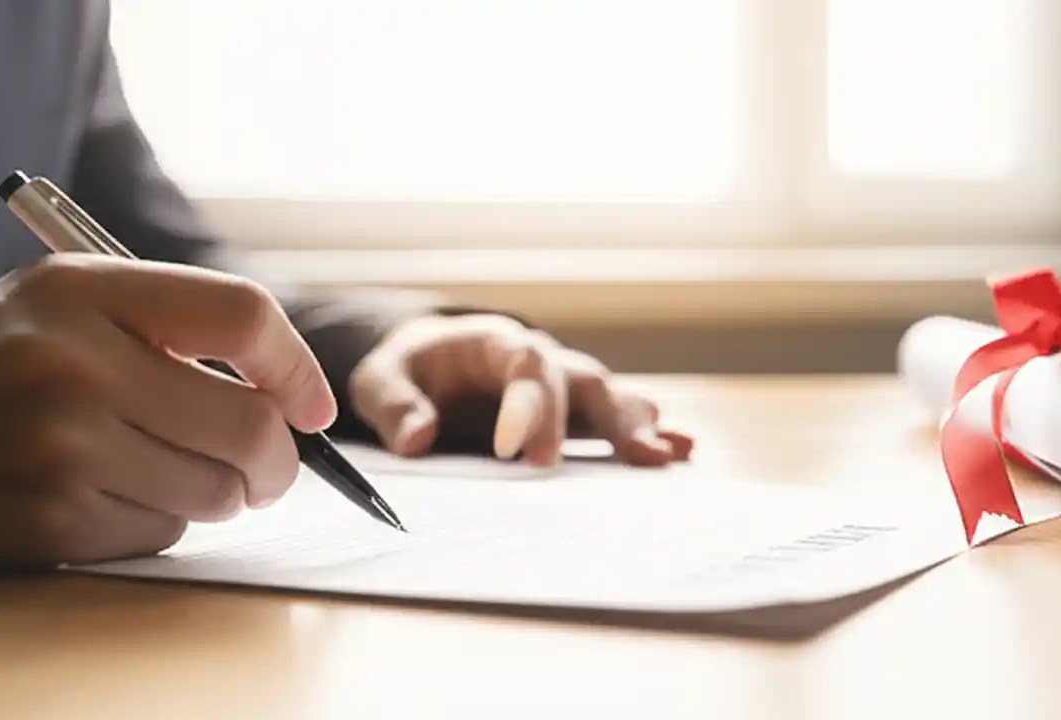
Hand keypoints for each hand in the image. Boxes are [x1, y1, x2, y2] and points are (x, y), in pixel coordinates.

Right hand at [0, 255, 335, 567]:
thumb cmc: (9, 362)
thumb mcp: (72, 305)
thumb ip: (179, 328)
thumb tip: (299, 404)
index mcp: (83, 290)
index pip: (242, 315)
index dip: (297, 366)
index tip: (313, 406)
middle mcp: (70, 365)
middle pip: (249, 426)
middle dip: (277, 459)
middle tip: (269, 465)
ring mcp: (56, 449)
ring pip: (218, 492)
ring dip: (217, 492)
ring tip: (163, 466)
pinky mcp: (46, 523)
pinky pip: (164, 533)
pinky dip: (158, 521)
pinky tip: (108, 495)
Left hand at [349, 314, 692, 465]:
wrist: (430, 363)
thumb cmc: (410, 371)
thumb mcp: (381, 380)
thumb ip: (393, 404)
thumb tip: (417, 438)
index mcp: (496, 344)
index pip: (525, 365)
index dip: (530, 405)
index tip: (516, 451)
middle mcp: (542, 362)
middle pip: (584, 381)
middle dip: (607, 419)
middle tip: (627, 458)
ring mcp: (565, 388)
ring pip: (612, 399)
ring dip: (640, 426)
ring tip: (666, 456)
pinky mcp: (575, 417)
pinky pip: (618, 421)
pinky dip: (649, 435)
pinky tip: (679, 453)